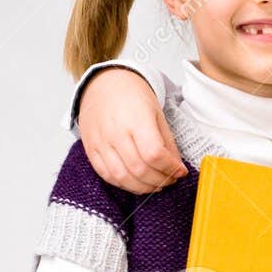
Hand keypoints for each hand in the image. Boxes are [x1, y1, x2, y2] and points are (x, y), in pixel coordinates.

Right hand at [77, 68, 186, 193]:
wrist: (103, 84)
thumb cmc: (132, 96)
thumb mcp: (157, 114)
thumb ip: (167, 142)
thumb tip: (177, 168)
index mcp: (136, 119)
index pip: (154, 154)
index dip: (170, 168)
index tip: (180, 171)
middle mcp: (115, 132)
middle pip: (139, 169)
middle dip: (160, 181)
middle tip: (170, 180)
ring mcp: (100, 142)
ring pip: (122, 177)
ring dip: (143, 187)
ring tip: (156, 184)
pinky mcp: (91, 150)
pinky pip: (107, 175)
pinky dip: (124, 184)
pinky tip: (137, 182)